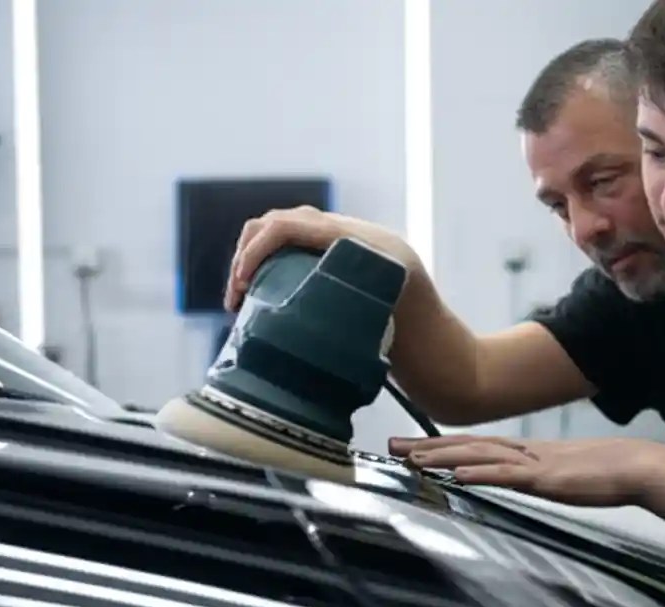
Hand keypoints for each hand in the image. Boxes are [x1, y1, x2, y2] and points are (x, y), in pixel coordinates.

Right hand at [224, 205, 422, 310]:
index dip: (254, 251)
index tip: (242, 284)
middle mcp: (335, 230)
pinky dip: (264, 268)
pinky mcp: (326, 256)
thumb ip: (347, 290)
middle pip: (272, 225)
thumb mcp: (381, 299)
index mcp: (347, 235)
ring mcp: (330, 241)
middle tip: (235, 297)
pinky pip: (287, 249)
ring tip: (238, 301)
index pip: (285, 227)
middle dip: (244, 255)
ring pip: (275, 235)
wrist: (428, 323)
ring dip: (250, 261)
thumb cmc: (406, 317)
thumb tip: (300, 310)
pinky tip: (255, 300)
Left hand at [389, 434, 664, 506]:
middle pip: (467, 447)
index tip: (410, 448)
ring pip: (480, 458)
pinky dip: (481, 475)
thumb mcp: (561, 475)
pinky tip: (457, 477)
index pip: (475, 447)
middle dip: (428, 447)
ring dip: (444, 457)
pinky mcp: (546, 479)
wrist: (636, 467)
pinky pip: (508, 476)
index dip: (441, 446)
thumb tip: (517, 481)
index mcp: (525, 453)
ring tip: (413, 460)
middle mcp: (523, 452)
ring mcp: (533, 464)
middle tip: (391, 447)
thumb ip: (536, 476)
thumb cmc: (604, 474)